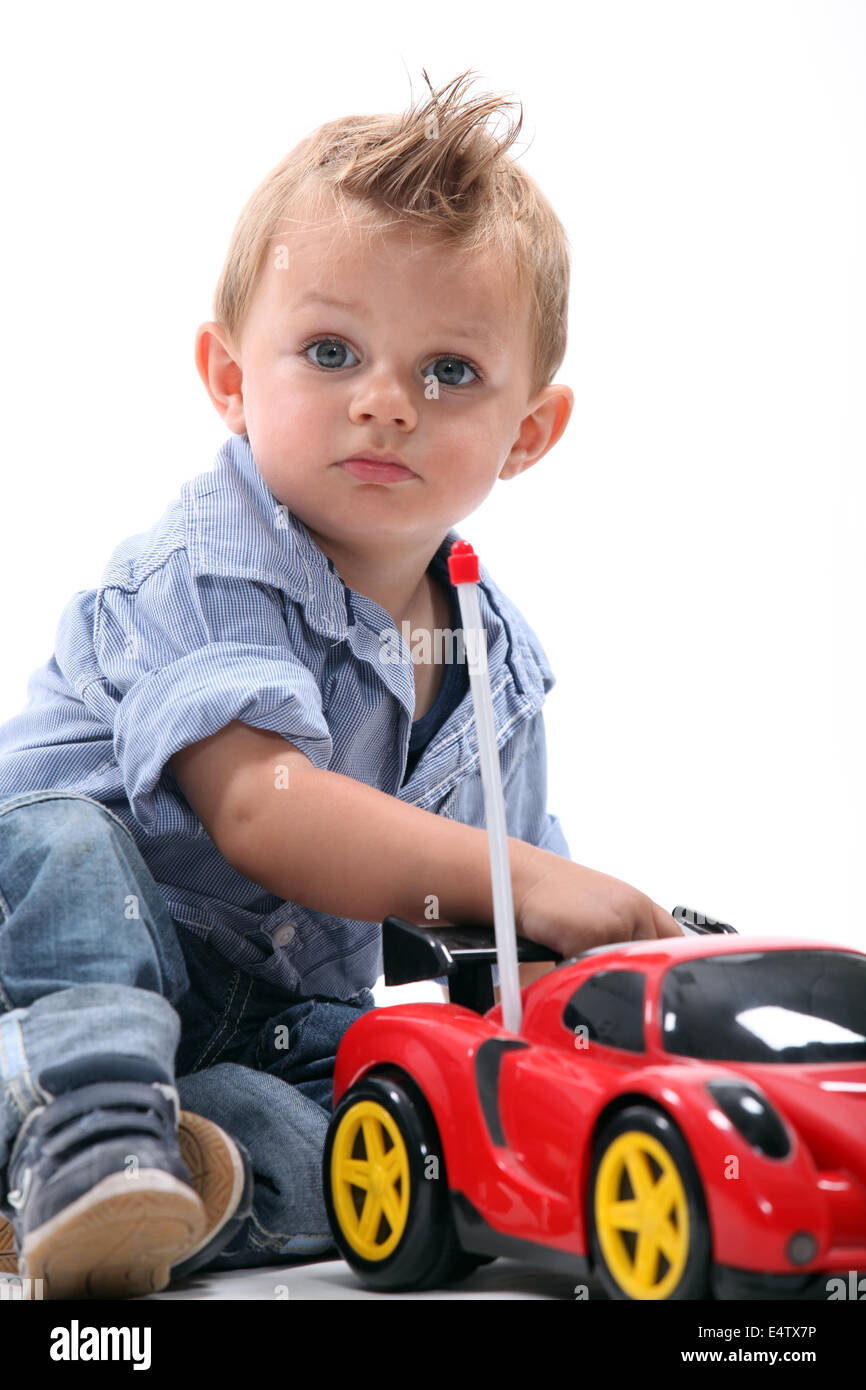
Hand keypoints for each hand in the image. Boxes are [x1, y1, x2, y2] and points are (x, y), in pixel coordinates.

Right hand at [513, 847, 683, 957]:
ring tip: (573, 947)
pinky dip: (576, 969)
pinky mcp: (593, 937)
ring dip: (598, 968)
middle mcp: (634, 910)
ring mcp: (617, 923)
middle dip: (625, 966)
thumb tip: (643, 963)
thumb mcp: (600, 905)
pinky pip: (591, 972)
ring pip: (620, 969)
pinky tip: (561, 948)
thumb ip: (625, 928)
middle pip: (647, 959)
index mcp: (637, 902)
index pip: (671, 937)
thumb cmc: (554, 893)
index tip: (653, 971)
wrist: (521, 879)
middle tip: (596, 960)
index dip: (663, 957)